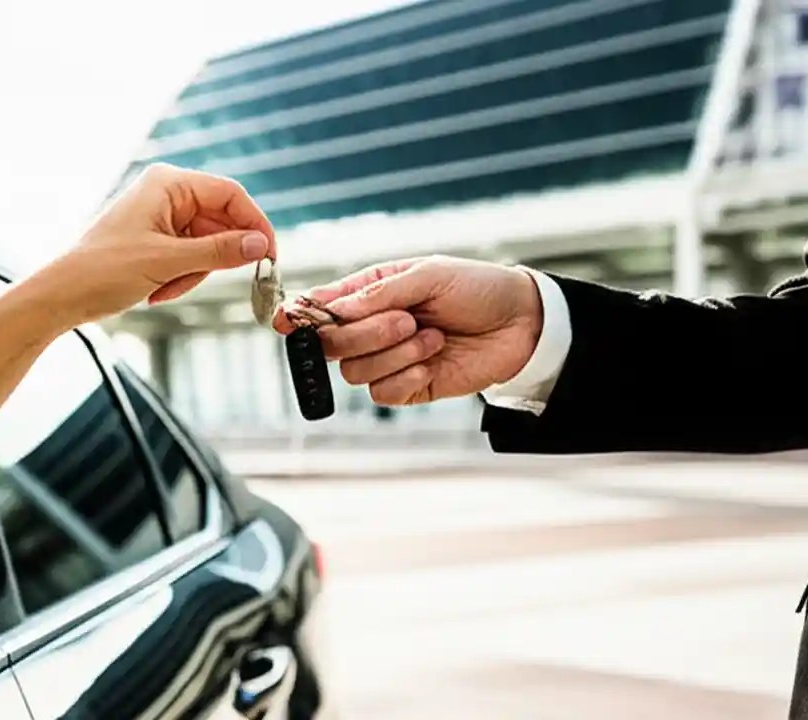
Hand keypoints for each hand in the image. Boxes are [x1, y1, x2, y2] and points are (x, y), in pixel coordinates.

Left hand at [56, 163, 274, 321]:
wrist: (64, 295)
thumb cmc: (103, 270)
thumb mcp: (168, 262)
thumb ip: (219, 251)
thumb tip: (260, 245)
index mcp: (168, 183)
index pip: (230, 194)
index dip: (254, 223)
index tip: (268, 255)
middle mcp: (166, 193)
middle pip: (222, 222)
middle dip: (215, 257)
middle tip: (203, 279)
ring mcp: (162, 216)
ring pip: (208, 244)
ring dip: (195, 272)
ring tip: (167, 288)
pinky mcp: (157, 238)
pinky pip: (191, 256)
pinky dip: (182, 277)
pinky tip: (159, 290)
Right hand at [275, 256, 542, 404]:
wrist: (523, 324)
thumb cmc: (477, 288)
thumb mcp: (428, 275)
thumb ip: (379, 293)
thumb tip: (336, 309)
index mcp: (371, 293)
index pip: (322, 307)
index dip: (299, 315)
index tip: (285, 321)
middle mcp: (372, 327)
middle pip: (330, 345)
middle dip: (364, 334)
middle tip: (405, 321)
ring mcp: (388, 359)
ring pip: (354, 371)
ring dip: (395, 354)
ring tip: (432, 337)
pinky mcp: (408, 386)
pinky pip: (383, 393)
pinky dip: (406, 377)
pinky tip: (432, 362)